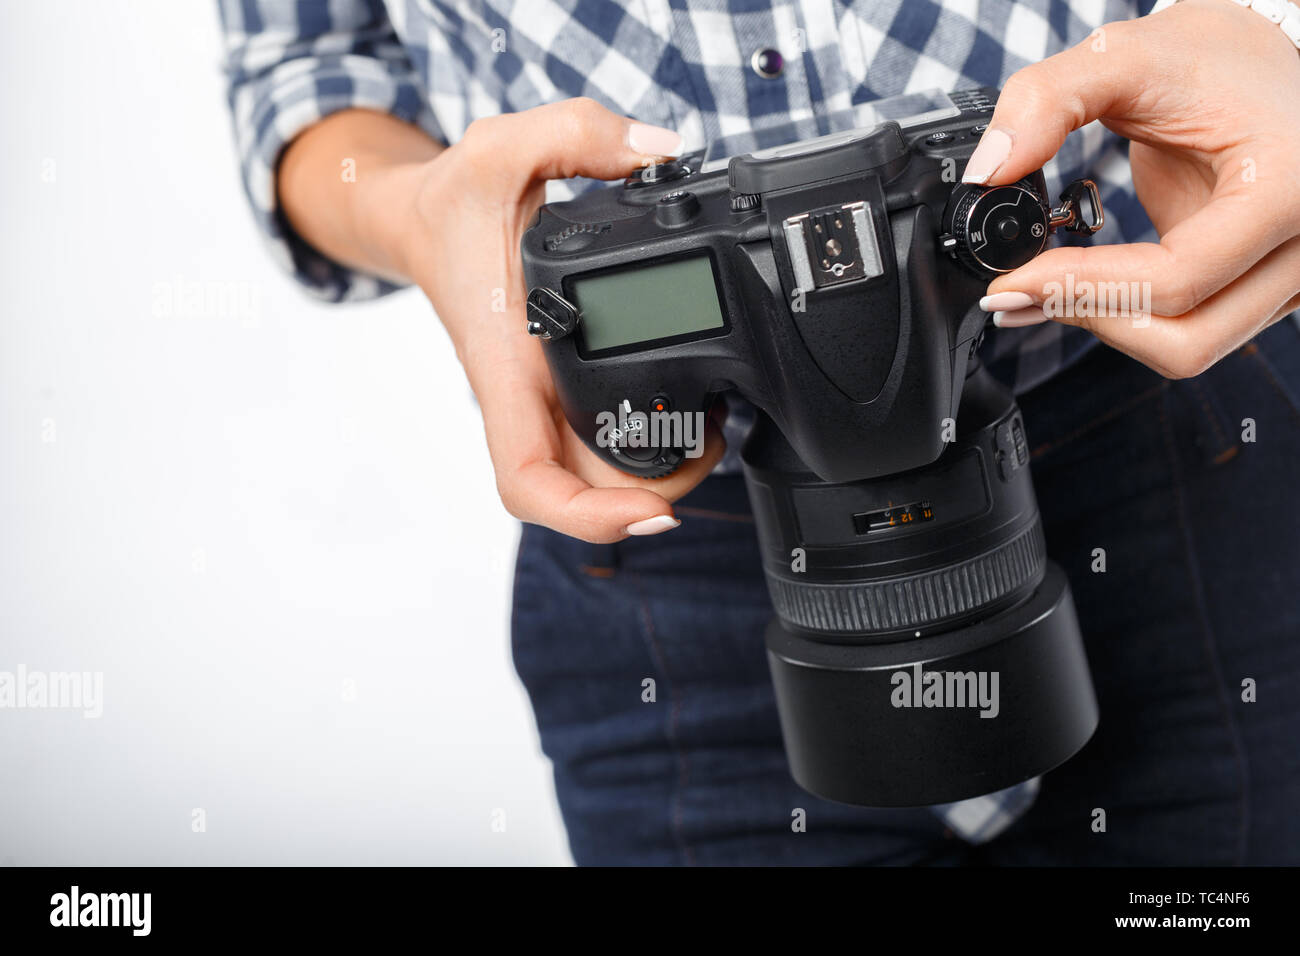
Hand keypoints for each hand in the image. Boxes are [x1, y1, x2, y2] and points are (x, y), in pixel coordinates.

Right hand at [398, 99, 724, 541]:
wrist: (419, 223)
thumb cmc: (451, 205)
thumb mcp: (499, 147)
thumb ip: (575, 134)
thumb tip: (657, 149)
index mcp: (506, 364)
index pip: (526, 475)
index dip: (586, 515)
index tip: (649, 513)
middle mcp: (527, 395)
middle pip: (583, 489)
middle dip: (651, 492)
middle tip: (713, 446)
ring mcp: (544, 396)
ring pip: (598, 469)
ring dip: (655, 470)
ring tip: (713, 429)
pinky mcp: (561, 383)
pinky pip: (601, 435)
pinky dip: (646, 437)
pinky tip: (692, 409)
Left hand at [967, 0, 1299, 378]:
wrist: (1261, 58)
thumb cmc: (1214, 54)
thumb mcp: (1126, 54)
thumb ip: (1047, 99)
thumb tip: (989, 169)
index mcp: (1289, 188)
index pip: (1178, 280)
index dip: (1080, 289)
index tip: (1011, 280)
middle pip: (1189, 338)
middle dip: (1090, 319)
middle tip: (1016, 294)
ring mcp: (1286, 274)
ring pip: (1189, 346)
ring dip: (1103, 326)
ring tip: (1034, 292)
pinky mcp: (1257, 287)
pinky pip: (1190, 329)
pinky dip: (1123, 319)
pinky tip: (1071, 290)